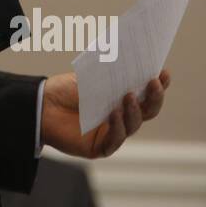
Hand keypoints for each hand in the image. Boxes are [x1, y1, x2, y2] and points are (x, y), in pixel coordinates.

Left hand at [40, 69, 169, 158]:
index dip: (158, 85)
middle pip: (147, 110)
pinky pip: (115, 139)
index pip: (147, 93)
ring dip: (134, 110)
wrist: (41, 106)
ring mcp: (113, 132)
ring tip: (129, 96)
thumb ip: (111, 74)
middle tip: (154, 82)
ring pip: (134, 124)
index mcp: (123, 98)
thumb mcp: (91, 78)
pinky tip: (114, 113)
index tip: (164, 72)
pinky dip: (117, 125)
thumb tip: (133, 59)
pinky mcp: (101, 147)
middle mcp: (123, 116)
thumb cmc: (65, 90)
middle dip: (154, 97)